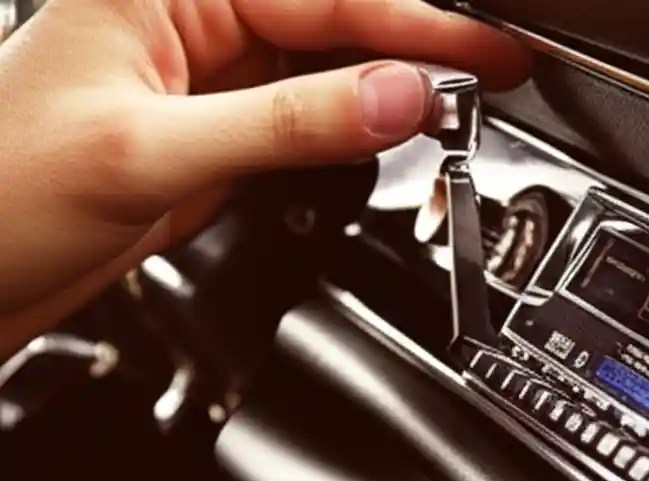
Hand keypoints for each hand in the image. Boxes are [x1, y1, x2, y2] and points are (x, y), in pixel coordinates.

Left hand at [0, 0, 527, 352]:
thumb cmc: (2, 193)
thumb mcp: (154, 154)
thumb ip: (289, 123)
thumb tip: (397, 97)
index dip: (414, 25)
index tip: (486, 53)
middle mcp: (189, 17)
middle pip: (334, 21)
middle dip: (416, 47)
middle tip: (498, 74)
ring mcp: (208, 75)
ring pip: (329, 66)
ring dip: (392, 86)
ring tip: (462, 105)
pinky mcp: (220, 127)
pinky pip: (310, 112)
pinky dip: (358, 125)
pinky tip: (397, 128)